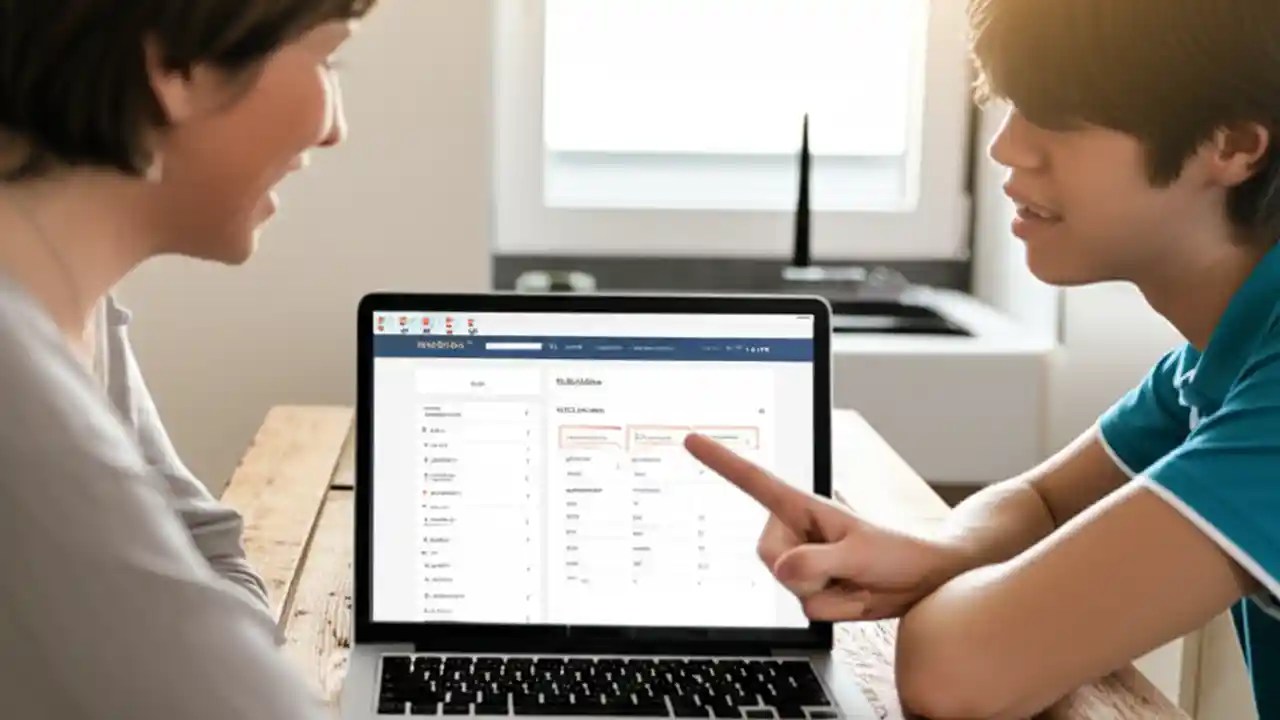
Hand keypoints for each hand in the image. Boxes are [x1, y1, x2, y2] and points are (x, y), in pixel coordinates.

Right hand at [684, 434, 964, 620]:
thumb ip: (819, 561)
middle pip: (767, 557)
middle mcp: (795, 533)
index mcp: (803, 508)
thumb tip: (783, 570)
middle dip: (805, 572)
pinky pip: (804, 609)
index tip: (693, 441)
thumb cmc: (897, 553)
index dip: (722, 462)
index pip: (755, 482)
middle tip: (844, 567)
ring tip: (853, 578)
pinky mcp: (809, 588)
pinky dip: (833, 607)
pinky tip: (852, 592)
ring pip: (785, 588)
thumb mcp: (859, 552)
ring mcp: (801, 562)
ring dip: (825, 593)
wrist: (921, 581)